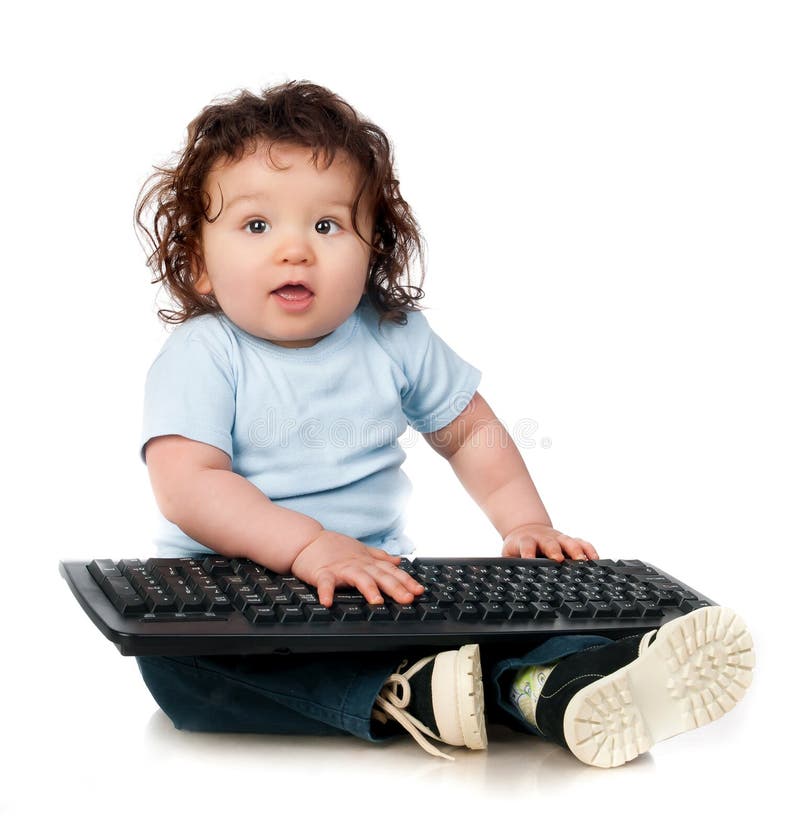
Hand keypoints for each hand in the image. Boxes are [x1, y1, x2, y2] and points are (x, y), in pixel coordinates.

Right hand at [290, 530, 424, 607]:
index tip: (420, 591)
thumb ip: (380, 557)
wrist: (307, 540)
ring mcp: (341, 568)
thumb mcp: (361, 550)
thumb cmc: (334, 548)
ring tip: (377, 601)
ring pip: (358, 578)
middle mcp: (358, 565)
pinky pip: (325, 583)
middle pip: (380, 576)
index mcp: (367, 562)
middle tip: (408, 598)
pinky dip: (326, 593)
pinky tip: (328, 603)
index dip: (407, 581)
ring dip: (368, 589)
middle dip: (395, 587)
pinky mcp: (322, 573)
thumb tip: (399, 561)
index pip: (391, 572)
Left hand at [501, 522, 598, 562]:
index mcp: (527, 541)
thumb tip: (498, 578)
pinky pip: (581, 543)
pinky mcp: (569, 540)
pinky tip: (595, 559)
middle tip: (558, 559)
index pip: (526, 545)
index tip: (529, 558)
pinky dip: (589, 549)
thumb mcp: (508, 554)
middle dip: (554, 550)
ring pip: (568, 541)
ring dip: (575, 550)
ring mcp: (558, 538)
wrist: (526, 528)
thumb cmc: (518, 547)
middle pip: (550, 542)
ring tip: (582, 561)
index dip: (528, 551)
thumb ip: (507, 564)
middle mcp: (544, 538)